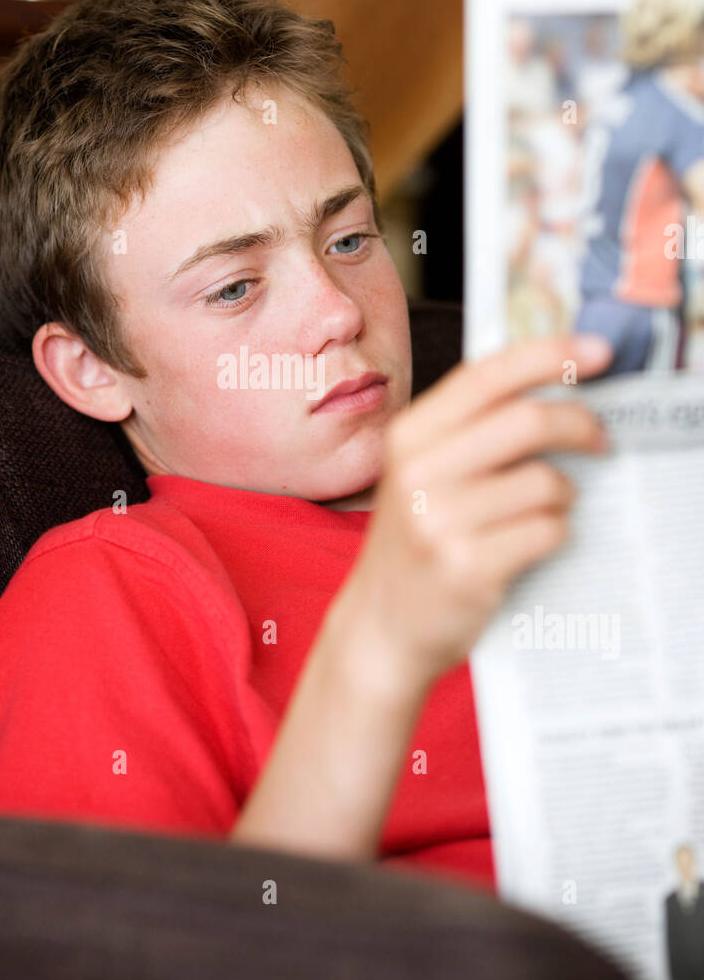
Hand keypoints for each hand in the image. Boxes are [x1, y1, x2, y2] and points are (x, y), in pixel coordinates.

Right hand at [332, 333, 611, 691]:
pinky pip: (546, 531)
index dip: (548, 355)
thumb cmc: (415, 544)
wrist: (381, 627)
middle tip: (600, 440)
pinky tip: (533, 542)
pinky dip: (555, 533)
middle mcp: (418, 472)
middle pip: (526, 421)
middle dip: (580, 426)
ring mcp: (440, 522)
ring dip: (564, 494)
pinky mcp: (466, 567)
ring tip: (549, 508)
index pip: (487, 374)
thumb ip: (468, 430)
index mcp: (409, 436)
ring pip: (544, 482)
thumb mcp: (421, 474)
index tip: (597, 352)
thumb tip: (552, 390)